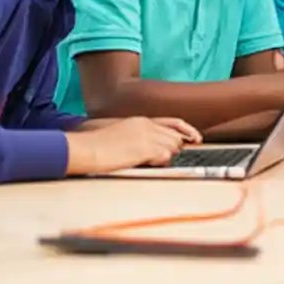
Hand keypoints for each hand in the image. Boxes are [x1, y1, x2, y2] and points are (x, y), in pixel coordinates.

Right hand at [64, 116, 197, 174]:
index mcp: (141, 120)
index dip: (188, 131)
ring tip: (147, 160)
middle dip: (174, 149)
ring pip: (173, 146)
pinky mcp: (146, 147)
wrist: (87, 149)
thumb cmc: (98, 146)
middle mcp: (147, 125)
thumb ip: (141, 137)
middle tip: (159, 158)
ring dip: (165, 156)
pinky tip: (145, 162)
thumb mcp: (122, 135)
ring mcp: (148, 135)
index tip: (196, 138)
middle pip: (176, 137)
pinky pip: (165, 156)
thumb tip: (157, 150)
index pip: (174, 122)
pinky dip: (159, 161)